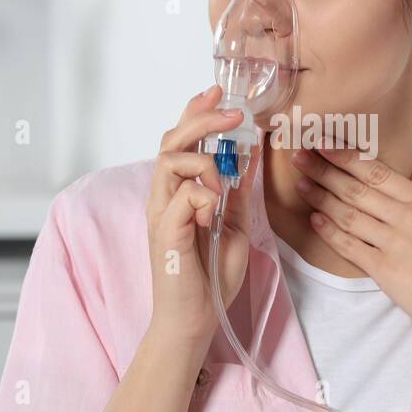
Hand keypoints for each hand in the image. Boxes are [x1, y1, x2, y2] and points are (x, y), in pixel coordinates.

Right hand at [146, 85, 262, 353]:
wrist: (196, 319)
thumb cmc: (210, 276)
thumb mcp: (233, 225)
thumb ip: (236, 191)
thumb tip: (249, 153)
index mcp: (179, 193)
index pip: (181, 141)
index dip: (196, 112)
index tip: (217, 92)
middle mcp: (164, 198)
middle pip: (172, 140)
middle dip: (202, 119)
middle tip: (233, 112)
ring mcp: (162, 214)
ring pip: (171, 160)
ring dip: (204, 161)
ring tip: (223, 182)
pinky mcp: (166, 233)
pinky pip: (182, 196)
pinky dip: (204, 195)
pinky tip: (214, 213)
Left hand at [290, 145, 411, 352]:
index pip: (377, 172)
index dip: (346, 156)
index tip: (324, 142)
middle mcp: (407, 218)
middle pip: (356, 188)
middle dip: (324, 169)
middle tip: (299, 155)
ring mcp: (394, 243)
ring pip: (348, 214)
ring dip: (321, 197)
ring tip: (301, 184)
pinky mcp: (385, 270)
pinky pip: (350, 246)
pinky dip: (330, 232)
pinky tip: (315, 220)